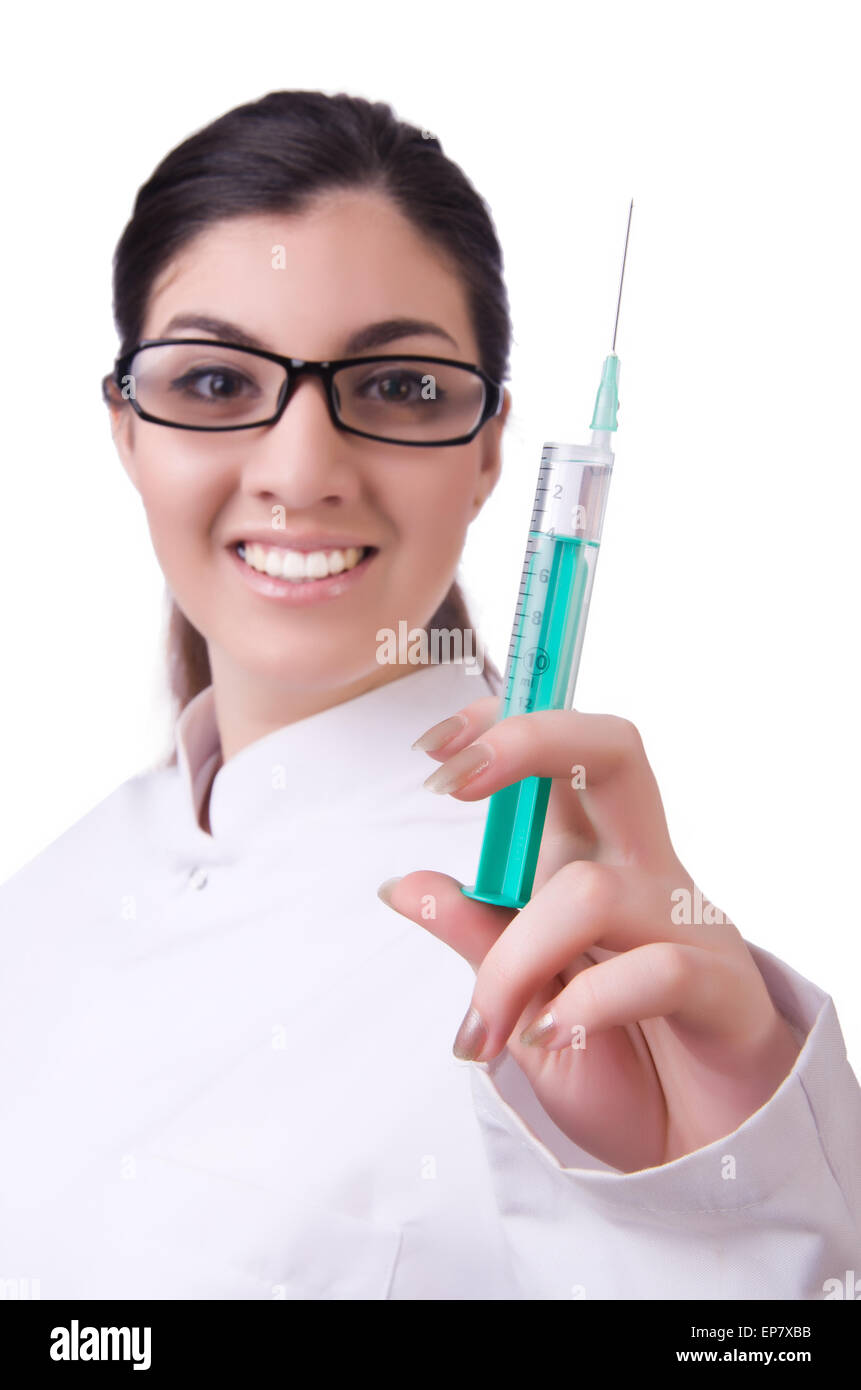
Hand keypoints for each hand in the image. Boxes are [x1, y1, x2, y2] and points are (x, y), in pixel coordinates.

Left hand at [378, 697, 800, 1173]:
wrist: (696, 1151)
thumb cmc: (615, 1059)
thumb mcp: (523, 1000)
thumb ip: (478, 936)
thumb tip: (401, 886)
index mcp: (594, 857)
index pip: (564, 752)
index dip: (504, 725)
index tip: (432, 749)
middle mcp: (644, 870)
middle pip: (613, 752)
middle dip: (529, 741)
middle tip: (451, 786)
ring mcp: (688, 922)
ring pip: (593, 890)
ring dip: (513, 962)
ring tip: (486, 1029)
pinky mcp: (725, 988)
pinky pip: (656, 971)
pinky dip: (586, 1007)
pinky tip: (548, 1040)